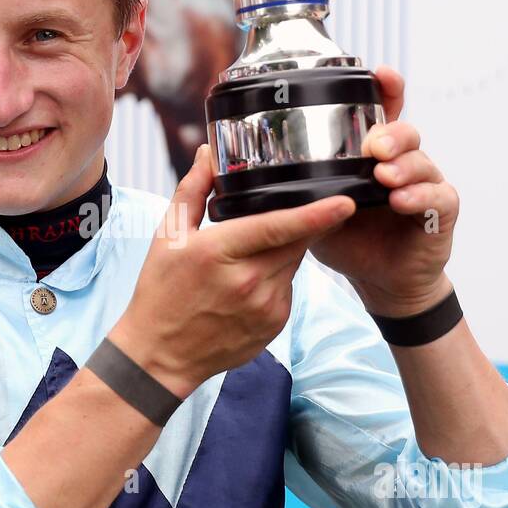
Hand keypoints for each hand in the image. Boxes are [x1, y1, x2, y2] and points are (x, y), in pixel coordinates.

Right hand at [111, 144, 355, 395]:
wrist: (161, 355)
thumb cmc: (160, 292)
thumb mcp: (166, 236)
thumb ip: (192, 190)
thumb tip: (209, 152)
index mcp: (218, 253)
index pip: (278, 228)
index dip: (316, 215)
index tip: (346, 202)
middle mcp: (248, 282)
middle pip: (295, 240)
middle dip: (300, 222)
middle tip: (287, 212)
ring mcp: (265, 307)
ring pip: (294, 261)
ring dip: (283, 250)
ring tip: (247, 258)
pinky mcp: (275, 323)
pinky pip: (289, 286)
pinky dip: (277, 276)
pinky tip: (247, 284)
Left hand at [308, 65, 457, 316]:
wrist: (379, 279)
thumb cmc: (348, 238)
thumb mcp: (316, 208)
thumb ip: (300, 187)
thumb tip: (259, 172)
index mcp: (372, 155)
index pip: (384, 113)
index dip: (387, 90)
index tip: (381, 74)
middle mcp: (401, 163)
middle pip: (405, 133)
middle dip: (391, 134)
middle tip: (373, 146)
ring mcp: (425, 186)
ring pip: (423, 162)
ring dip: (404, 166)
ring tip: (385, 176)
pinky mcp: (440, 213)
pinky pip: (439, 197)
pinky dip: (420, 196)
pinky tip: (401, 201)